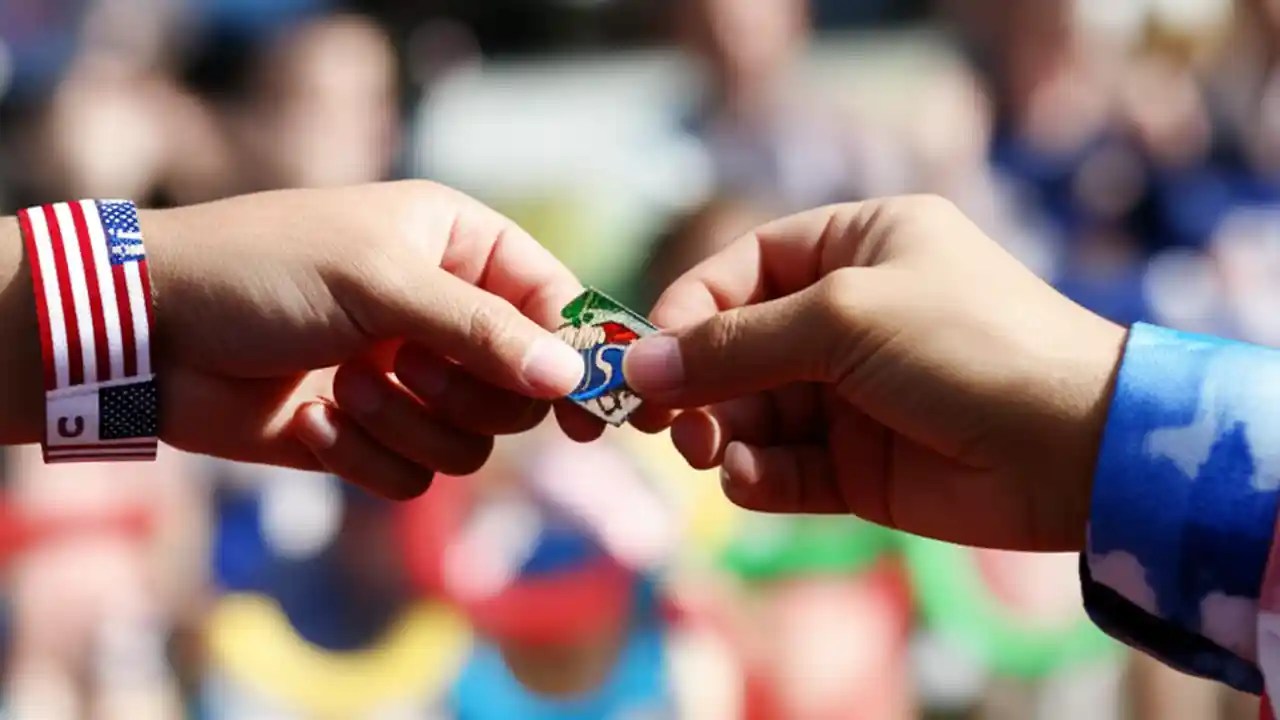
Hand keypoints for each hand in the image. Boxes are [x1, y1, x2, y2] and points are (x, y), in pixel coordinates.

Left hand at [139, 182, 586, 497]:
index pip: (554, 303)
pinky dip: (361, 454)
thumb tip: (571, 375)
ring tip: (344, 386)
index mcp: (459, 248)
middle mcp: (444, 314)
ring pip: (471, 443)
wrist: (150, 333)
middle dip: (465, 392)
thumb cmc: (263, 272)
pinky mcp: (369, 434)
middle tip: (412, 366)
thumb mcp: (381, 282)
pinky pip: (413, 476)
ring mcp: (408, 378)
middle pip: (522, 389)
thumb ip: (482, 330)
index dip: (578, 352)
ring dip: (406, 423)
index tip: (588, 404)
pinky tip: (307, 416)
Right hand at [625, 196, 1125, 550]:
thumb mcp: (844, 319)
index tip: (644, 359)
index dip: (688, 311)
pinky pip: (784, 468)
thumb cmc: (967, 346)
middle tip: (663, 423)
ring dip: (722, 434)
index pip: (742, 270)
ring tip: (714, 453)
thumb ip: (736, 344)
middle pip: (737, 347)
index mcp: (856, 248)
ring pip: (753, 413)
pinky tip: (752, 481)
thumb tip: (638, 365)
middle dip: (698, 384)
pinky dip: (758, 477)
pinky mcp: (859, 465)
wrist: (1074, 449)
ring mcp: (853, 395)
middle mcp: (849, 317)